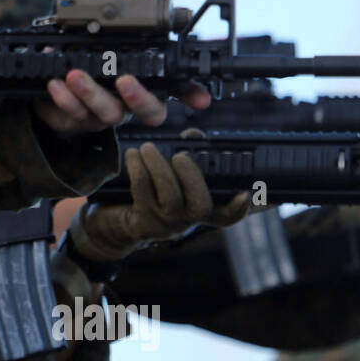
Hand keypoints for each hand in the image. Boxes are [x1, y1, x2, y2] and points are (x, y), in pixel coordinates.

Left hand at [33, 0, 210, 134]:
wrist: (43, 73)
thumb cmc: (77, 47)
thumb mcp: (87, 17)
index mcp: (142, 75)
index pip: (174, 87)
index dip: (190, 93)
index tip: (200, 98)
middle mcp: (129, 98)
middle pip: (151, 110)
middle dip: (140, 96)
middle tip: (123, 80)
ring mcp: (105, 111)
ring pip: (110, 113)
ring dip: (92, 93)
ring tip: (74, 75)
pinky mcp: (79, 119)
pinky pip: (76, 114)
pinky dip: (66, 99)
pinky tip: (56, 84)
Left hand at [70, 139, 250, 261]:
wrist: (111, 224)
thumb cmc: (146, 195)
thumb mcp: (170, 179)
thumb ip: (187, 158)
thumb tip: (194, 135)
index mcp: (200, 212)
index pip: (228, 214)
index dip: (242, 206)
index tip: (248, 193)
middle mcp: (186, 222)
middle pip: (202, 206)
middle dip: (192, 175)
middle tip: (180, 155)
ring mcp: (164, 225)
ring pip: (170, 196)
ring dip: (158, 166)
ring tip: (147, 148)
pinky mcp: (141, 223)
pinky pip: (142, 192)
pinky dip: (138, 169)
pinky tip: (133, 156)